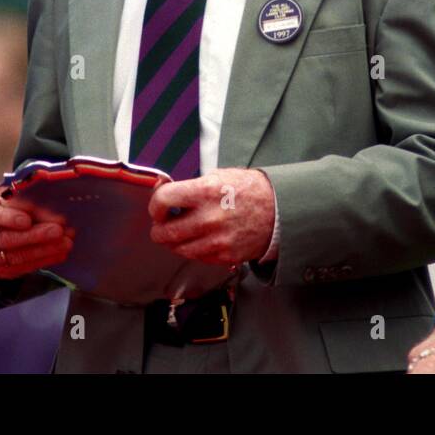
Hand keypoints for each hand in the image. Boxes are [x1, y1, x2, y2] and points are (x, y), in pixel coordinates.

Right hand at [0, 182, 74, 279]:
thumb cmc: (4, 200)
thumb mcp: (8, 191)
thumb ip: (22, 197)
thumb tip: (47, 207)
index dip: (7, 218)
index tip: (28, 220)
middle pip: (4, 239)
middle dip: (34, 236)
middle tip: (59, 231)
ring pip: (13, 257)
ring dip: (43, 251)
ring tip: (66, 242)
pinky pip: (18, 269)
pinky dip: (41, 261)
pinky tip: (59, 253)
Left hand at [148, 168, 274, 264]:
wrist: (279, 210)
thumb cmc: (249, 190)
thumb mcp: (220, 176)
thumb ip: (193, 187)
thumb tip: (169, 196)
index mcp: (206, 192)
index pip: (164, 200)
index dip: (155, 205)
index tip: (158, 208)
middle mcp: (209, 218)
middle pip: (166, 232)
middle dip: (159, 229)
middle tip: (162, 225)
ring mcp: (217, 241)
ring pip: (178, 249)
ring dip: (174, 242)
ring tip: (179, 233)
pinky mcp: (225, 257)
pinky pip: (197, 257)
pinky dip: (193, 250)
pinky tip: (199, 239)